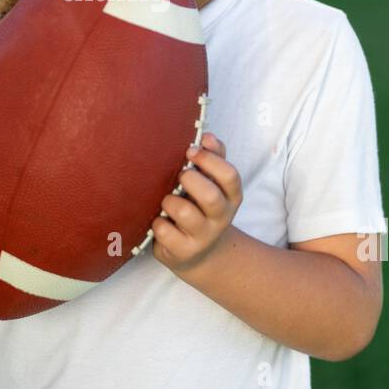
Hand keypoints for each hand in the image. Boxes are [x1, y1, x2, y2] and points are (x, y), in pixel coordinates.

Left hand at [151, 132, 242, 275]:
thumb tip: (206, 136)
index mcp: (231, 197)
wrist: (198, 253)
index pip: (230, 176)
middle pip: (210, 196)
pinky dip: (157, 223)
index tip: (190, 151)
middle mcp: (221, 218)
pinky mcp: (184, 251)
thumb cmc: (200, 207)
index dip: (209, 160)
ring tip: (166, 201)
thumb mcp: (211, 183)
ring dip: (170, 201)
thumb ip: (213, 157)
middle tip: (179, 176)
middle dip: (189, 180)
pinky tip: (159, 220)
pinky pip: (165, 231)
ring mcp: (203, 237)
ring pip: (185, 213)